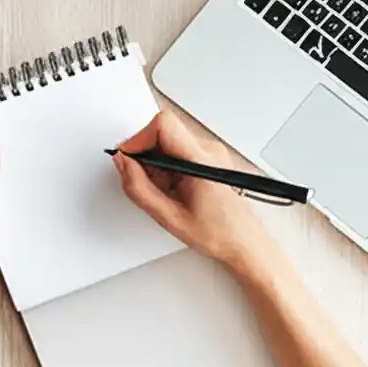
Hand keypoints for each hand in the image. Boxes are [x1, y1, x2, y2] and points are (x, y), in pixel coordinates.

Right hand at [112, 111, 274, 274]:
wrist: (244, 242)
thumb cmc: (219, 233)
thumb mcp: (169, 217)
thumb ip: (140, 188)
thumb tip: (123, 164)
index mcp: (202, 161)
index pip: (163, 125)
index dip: (138, 139)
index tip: (128, 158)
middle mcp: (209, 150)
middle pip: (163, 131)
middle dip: (146, 155)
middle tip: (145, 181)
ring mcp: (212, 152)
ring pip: (169, 140)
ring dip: (157, 163)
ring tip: (164, 190)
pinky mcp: (210, 157)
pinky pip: (179, 150)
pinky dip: (168, 167)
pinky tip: (173, 189)